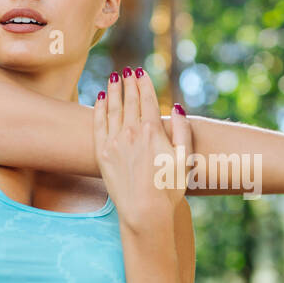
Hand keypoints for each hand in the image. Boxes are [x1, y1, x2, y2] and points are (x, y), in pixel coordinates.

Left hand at [93, 66, 193, 230]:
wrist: (144, 212)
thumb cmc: (170, 189)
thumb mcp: (185, 159)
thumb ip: (182, 131)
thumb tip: (176, 107)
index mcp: (152, 132)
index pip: (147, 99)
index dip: (144, 83)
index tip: (141, 72)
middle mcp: (131, 133)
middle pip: (129, 101)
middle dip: (129, 83)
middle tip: (127, 70)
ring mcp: (115, 142)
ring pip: (113, 109)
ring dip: (114, 91)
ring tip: (114, 78)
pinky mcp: (103, 154)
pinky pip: (99, 124)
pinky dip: (100, 109)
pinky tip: (101, 99)